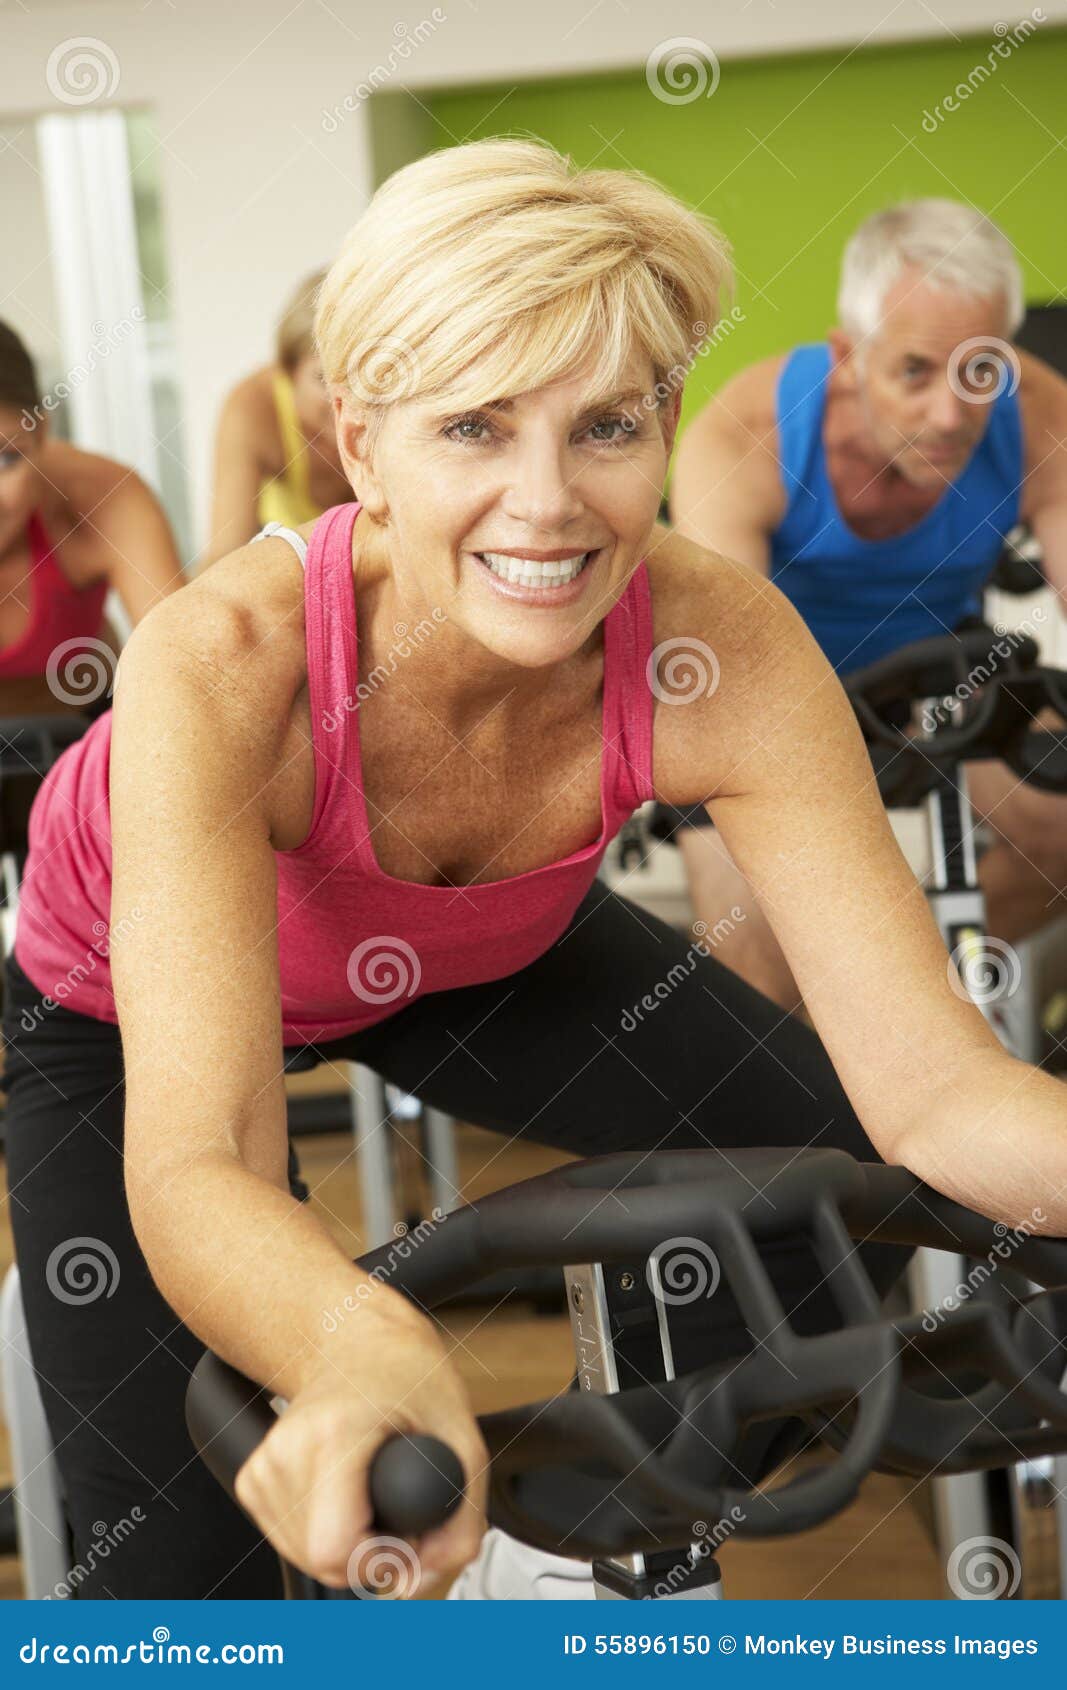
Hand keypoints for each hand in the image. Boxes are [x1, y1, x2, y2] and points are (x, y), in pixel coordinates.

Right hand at [234, 1292, 486, 1594]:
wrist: (357, 1343)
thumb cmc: (408, 1379)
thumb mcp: (464, 1443)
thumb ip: (460, 1526)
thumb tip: (422, 1579)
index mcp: (336, 1432)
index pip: (334, 1549)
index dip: (381, 1556)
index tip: (406, 1526)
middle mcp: (287, 1448)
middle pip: (322, 1561)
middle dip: (369, 1551)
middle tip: (395, 1500)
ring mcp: (262, 1465)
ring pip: (306, 1557)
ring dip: (347, 1541)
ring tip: (369, 1486)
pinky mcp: (250, 1480)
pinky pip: (291, 1540)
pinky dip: (323, 1530)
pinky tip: (342, 1488)